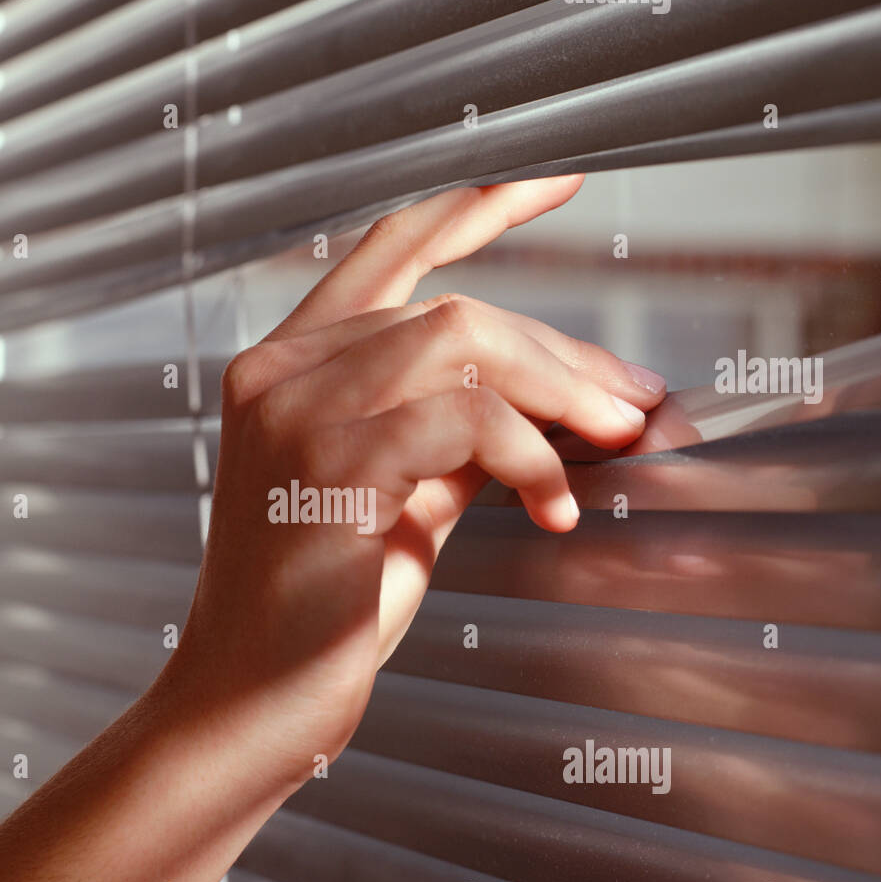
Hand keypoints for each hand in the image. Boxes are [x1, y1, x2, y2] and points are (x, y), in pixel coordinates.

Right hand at [162, 177, 666, 785]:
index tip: (560, 175)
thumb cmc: (320, 613)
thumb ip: (455, 436)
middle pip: (450, 304)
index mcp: (290, 368)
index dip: (478, 202)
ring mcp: (295, 413)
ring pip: (460, 340)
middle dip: (563, 352)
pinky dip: (530, 459)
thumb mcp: (400, 503)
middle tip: (634, 405)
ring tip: (615, 444)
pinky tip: (554, 513)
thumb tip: (559, 400)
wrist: (246, 706)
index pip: (389, 246)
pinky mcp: (326, 466)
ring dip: (558, 391)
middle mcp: (280, 372)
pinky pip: (463, 419)